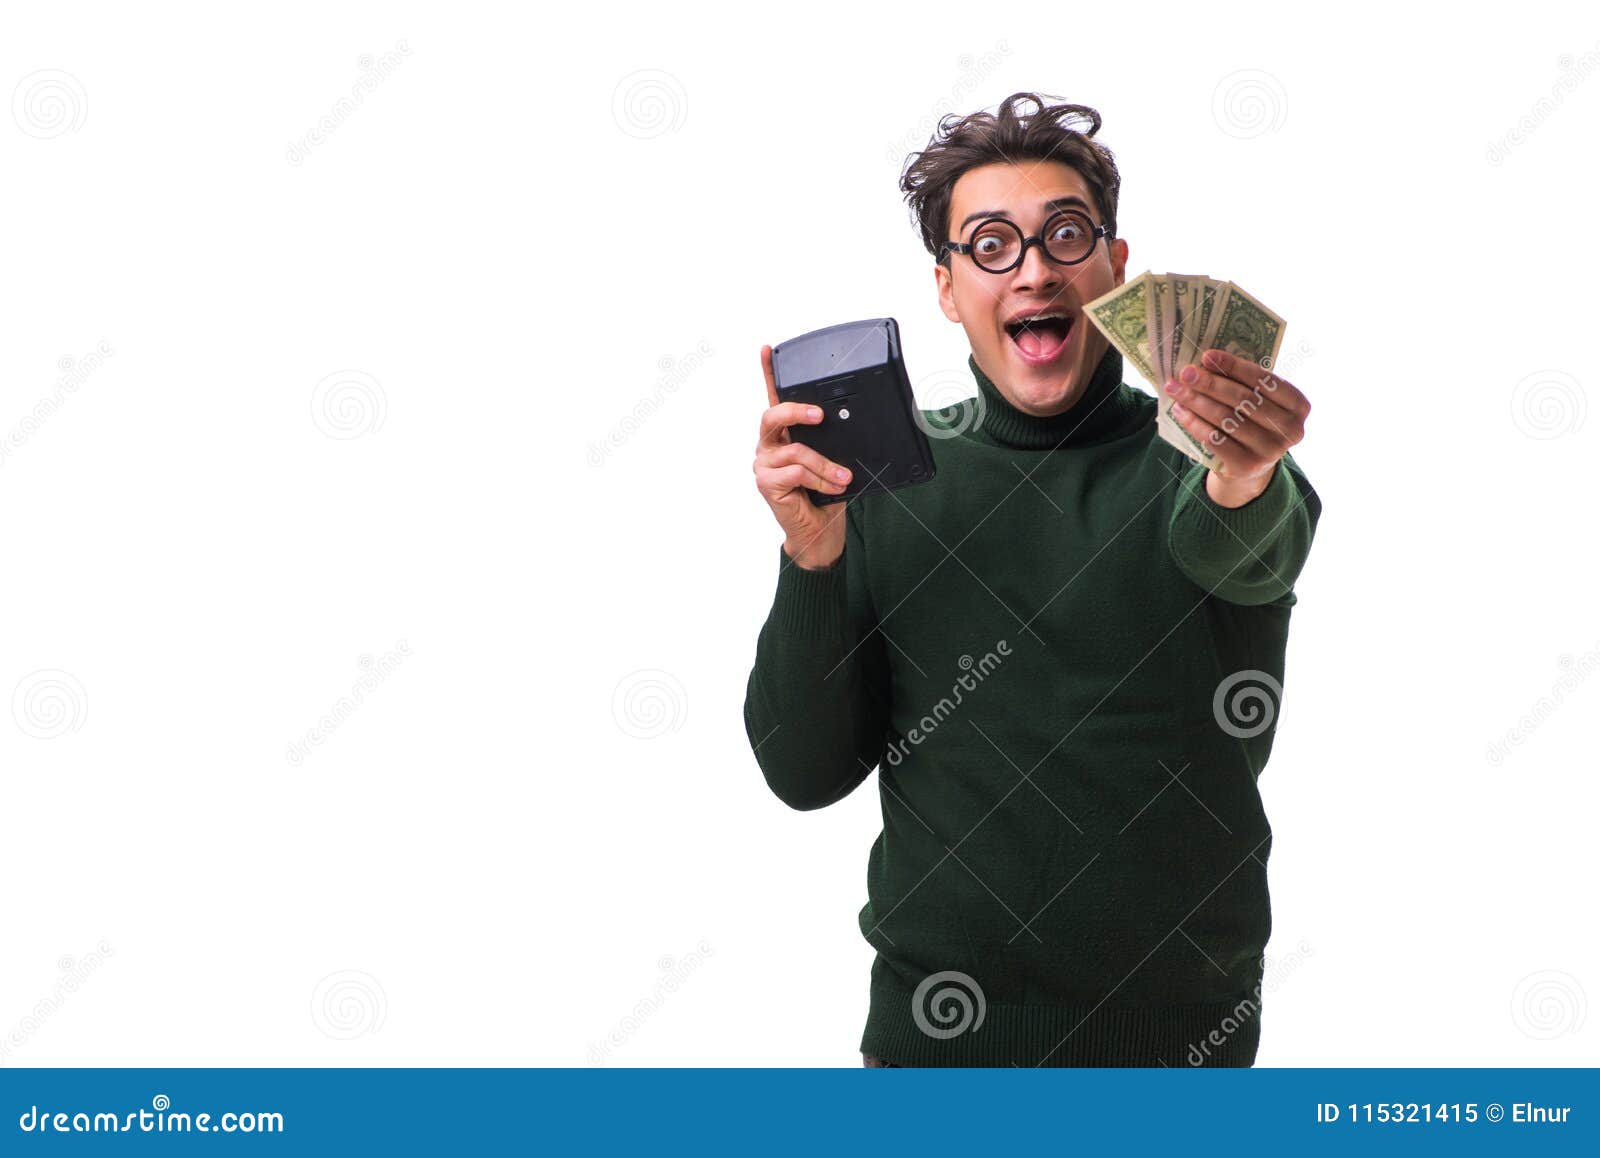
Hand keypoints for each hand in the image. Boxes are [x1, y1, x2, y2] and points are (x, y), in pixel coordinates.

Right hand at [754, 344, 852, 569]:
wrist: (819, 530)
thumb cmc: (825, 493)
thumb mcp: (835, 459)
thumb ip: (835, 441)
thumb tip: (857, 424)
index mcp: (784, 433)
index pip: (773, 397)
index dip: (768, 372)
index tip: (768, 349)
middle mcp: (769, 445)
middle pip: (773, 415)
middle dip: (798, 412)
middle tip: (821, 416)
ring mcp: (765, 464)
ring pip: (795, 450)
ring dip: (825, 464)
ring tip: (843, 476)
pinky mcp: (767, 483)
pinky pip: (796, 472)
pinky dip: (820, 479)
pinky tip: (832, 487)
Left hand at [1165, 348, 1310, 507]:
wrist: (1250, 466)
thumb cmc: (1253, 421)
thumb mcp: (1259, 401)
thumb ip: (1244, 383)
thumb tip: (1206, 361)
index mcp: (1298, 405)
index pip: (1264, 380)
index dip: (1234, 366)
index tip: (1207, 356)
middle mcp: (1290, 429)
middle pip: (1242, 399)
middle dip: (1210, 383)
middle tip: (1185, 373)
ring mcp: (1270, 450)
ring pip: (1226, 419)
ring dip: (1197, 402)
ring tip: (1176, 389)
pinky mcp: (1247, 466)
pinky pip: (1215, 439)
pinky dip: (1194, 423)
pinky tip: (1180, 411)